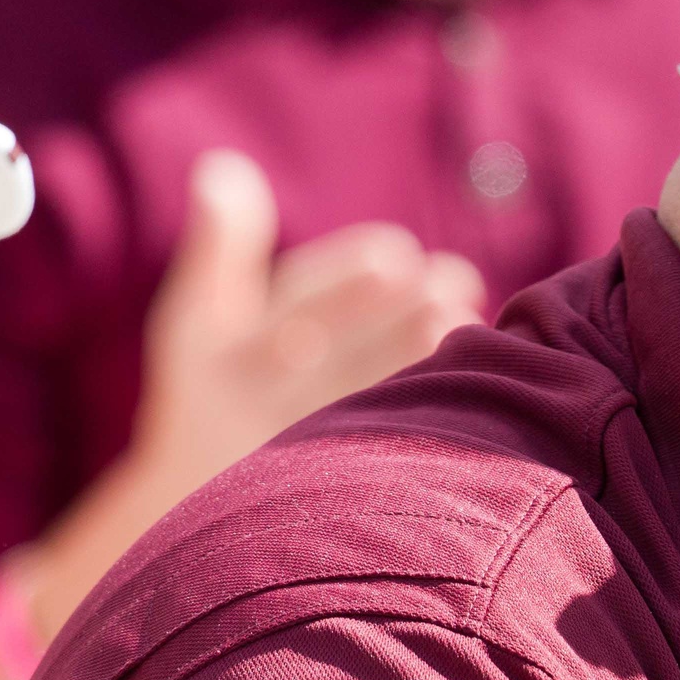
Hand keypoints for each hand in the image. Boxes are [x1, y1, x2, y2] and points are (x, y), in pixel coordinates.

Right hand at [130, 149, 484, 505]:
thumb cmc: (214, 388)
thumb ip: (220, 244)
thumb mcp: (196, 319)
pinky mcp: (341, 488)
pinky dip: (431, 420)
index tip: (394, 255)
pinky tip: (484, 385)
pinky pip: (388, 454)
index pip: (288, 306)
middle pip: (330, 356)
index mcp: (227, 346)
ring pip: (363, 403)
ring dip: (415, 362)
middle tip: (449, 281)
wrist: (194, 512)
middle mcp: (264, 398)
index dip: (341, 281)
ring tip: (463, 321)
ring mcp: (302, 447)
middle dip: (387, 319)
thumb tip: (224, 166)